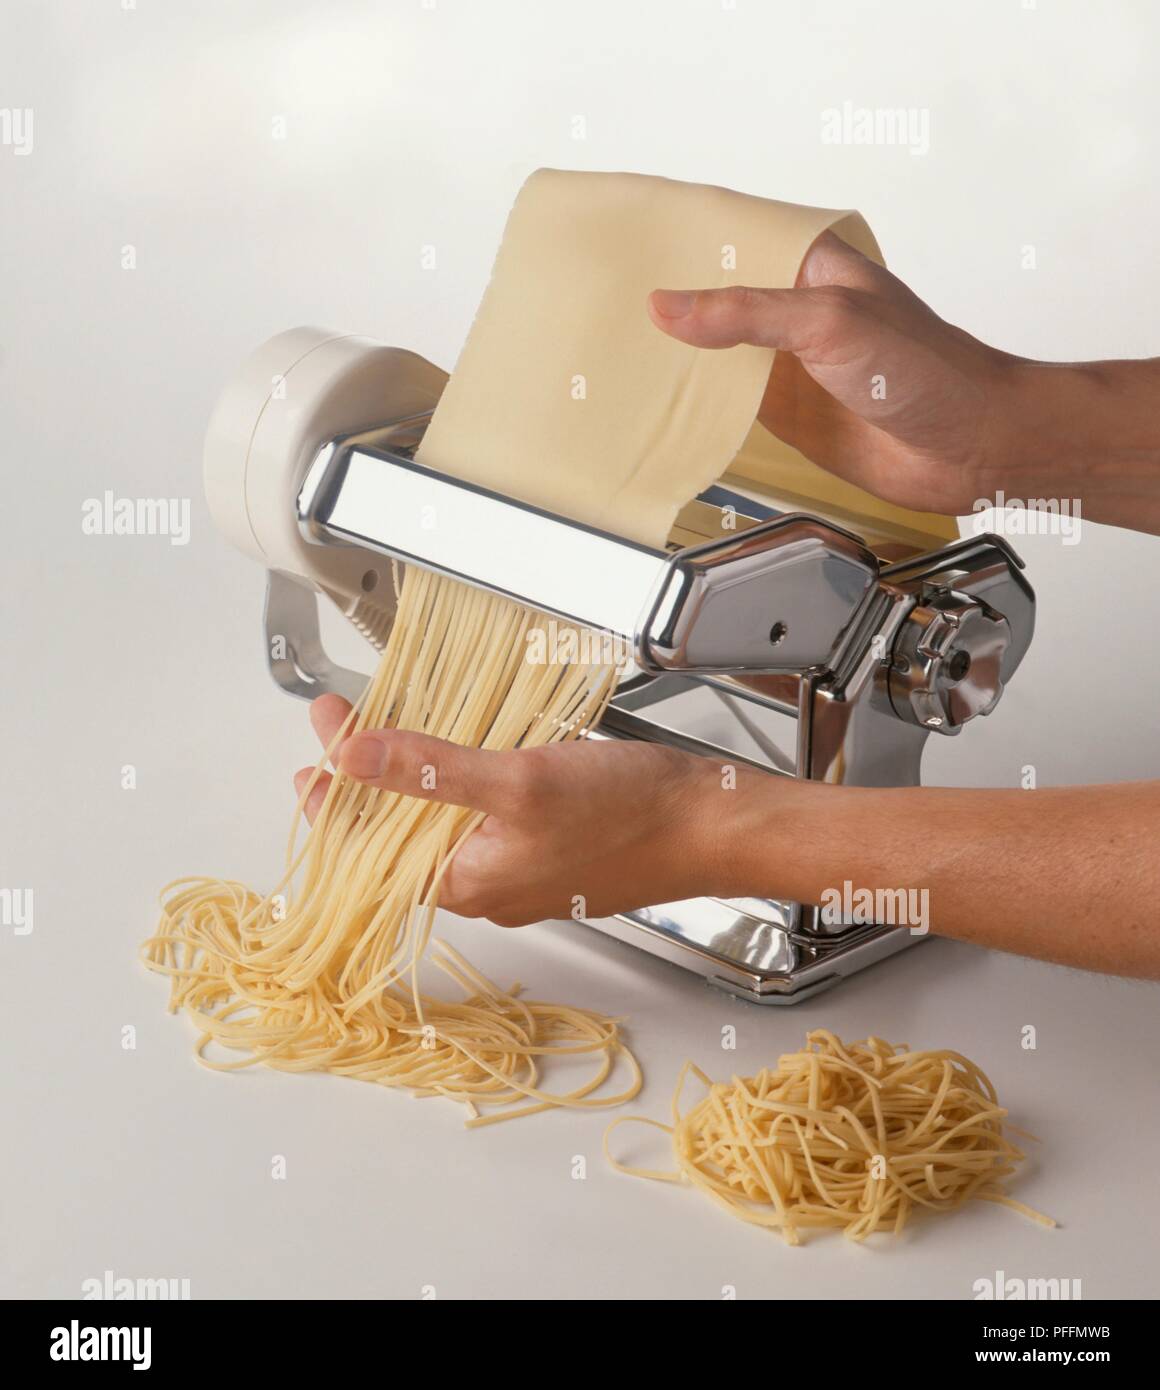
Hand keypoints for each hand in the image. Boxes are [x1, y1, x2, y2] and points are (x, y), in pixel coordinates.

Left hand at [295, 693, 777, 926]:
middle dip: (365, 789)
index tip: (321, 739)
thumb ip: (429, 770)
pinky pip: (483, 827)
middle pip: (400, 843)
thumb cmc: (629, 816)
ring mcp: (520, 875)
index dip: (332, 795)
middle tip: (343, 735)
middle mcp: (488, 891)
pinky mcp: (549, 854)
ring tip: (390, 741)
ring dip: (412, 787)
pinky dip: (460, 791)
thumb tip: (351, 755)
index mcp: (467, 885)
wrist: (711, 825)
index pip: (367, 849)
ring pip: (443, 833)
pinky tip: (464, 759)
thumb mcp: (517, 780)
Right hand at [649, 229, 1025, 516]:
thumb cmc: (928, 370)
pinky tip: (657, 405)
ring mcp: (790, 364)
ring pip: (717, 354)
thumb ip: (748, 314)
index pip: (734, 238)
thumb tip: (670, 307)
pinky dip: (696, 407)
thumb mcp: (830, 323)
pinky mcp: (789, 415)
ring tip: (612, 352)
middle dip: (668, 303)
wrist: (969, 445)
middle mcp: (796, 311)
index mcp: (811, 265)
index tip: (628, 243)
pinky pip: (730, 406)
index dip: (684, 240)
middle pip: (716, 298)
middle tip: (603, 303)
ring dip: (676, 359)